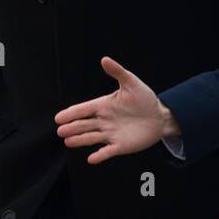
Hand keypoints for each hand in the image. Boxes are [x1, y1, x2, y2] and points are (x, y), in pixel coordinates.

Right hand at [55, 57, 179, 163]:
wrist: (159, 117)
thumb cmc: (144, 98)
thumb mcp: (131, 83)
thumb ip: (117, 72)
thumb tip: (104, 59)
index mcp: (104, 105)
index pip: (84, 109)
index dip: (71, 113)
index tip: (58, 118)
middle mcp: (104, 121)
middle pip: (84, 125)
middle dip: (72, 128)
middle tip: (60, 131)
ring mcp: (111, 134)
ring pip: (91, 137)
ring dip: (80, 140)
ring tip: (68, 142)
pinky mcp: (120, 146)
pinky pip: (107, 151)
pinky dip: (99, 155)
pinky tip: (91, 159)